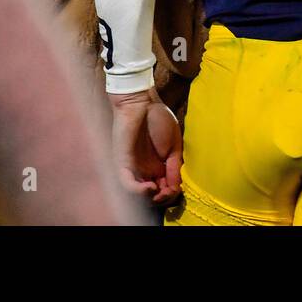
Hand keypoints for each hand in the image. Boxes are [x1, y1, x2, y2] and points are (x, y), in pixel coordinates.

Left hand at [109, 88, 182, 204]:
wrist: (143, 102)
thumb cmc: (159, 119)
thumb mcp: (175, 146)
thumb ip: (174, 166)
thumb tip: (176, 186)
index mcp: (159, 166)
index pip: (165, 188)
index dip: (172, 193)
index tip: (178, 188)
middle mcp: (145, 170)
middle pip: (153, 195)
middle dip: (163, 198)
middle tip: (169, 193)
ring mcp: (133, 168)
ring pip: (139, 194)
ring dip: (151, 198)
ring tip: (159, 192)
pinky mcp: (122, 163)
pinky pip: (127, 183)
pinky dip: (138, 191)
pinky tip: (150, 187)